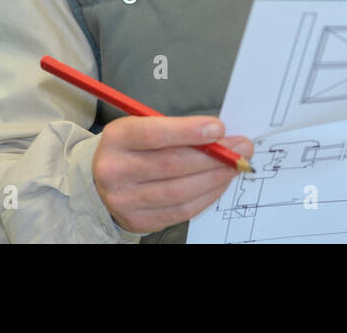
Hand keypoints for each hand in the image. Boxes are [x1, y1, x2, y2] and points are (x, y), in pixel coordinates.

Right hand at [92, 114, 253, 234]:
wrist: (105, 180)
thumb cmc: (135, 147)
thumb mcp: (147, 126)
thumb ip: (179, 130)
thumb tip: (223, 136)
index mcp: (117, 139)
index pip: (153, 135)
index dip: (188, 132)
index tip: (219, 128)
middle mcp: (114, 171)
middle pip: (171, 165)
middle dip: (213, 156)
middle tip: (241, 148)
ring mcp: (124, 200)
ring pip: (179, 191)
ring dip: (214, 178)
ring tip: (234, 166)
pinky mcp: (137, 221)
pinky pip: (181, 211)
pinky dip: (206, 196)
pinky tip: (219, 183)